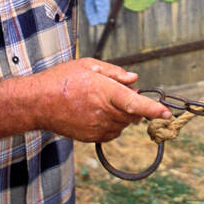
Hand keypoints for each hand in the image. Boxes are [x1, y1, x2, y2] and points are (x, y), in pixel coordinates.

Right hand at [28, 58, 170, 142]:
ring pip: (124, 125)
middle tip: (119, 93)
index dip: (153, 110)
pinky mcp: (91, 137)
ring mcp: (97, 127)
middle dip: (134, 106)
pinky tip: (97, 113)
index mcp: (105, 92)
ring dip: (123, 115)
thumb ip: (115, 73)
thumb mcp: (89, 66)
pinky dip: (112, 124)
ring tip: (102, 102)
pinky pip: (112, 133)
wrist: (38, 103)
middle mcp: (103, 112)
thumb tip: (134, 79)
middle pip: (133, 115)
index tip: (166, 113)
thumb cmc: (62, 80)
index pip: (135, 104)